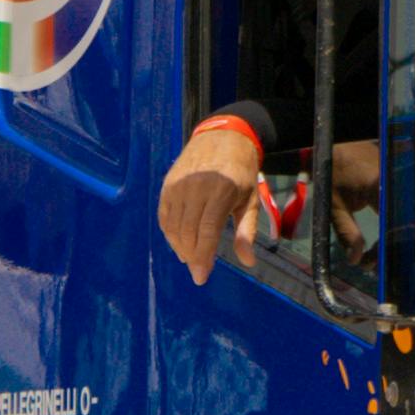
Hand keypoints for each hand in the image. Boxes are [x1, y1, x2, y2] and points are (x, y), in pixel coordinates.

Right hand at [158, 113, 272, 280]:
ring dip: (179, 247)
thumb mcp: (251, 200)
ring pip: (173, 226)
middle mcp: (196, 187)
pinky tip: (178, 243)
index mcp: (221, 191)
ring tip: (190, 258)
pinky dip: (169, 232)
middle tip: (198, 271)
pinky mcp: (168, 184)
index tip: (201, 277)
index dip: (203, 257)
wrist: (222, 136)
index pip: (207, 231)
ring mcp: (179, 184)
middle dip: (191, 256)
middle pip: (188, 232)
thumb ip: (247, 231)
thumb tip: (248, 261)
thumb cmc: (241, 172)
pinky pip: (164, 215)